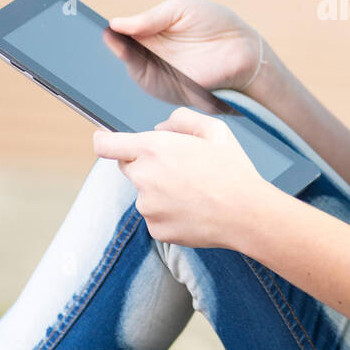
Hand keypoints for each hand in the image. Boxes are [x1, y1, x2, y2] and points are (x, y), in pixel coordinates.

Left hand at [92, 106, 270, 249]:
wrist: (246, 213)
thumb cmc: (232, 170)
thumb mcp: (214, 130)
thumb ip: (181, 119)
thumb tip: (160, 127)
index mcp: (154, 148)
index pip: (105, 144)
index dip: (103, 140)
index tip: (107, 140)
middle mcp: (144, 177)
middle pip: (128, 167)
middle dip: (145, 164)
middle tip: (179, 168)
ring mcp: (148, 207)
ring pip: (145, 194)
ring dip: (160, 191)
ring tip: (195, 192)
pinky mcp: (156, 229)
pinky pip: (156, 217)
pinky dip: (170, 213)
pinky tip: (194, 210)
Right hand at [105, 0, 267, 94]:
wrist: (244, 50)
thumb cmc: (216, 25)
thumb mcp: (180, 9)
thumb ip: (149, 17)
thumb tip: (116, 23)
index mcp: (152, 32)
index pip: (123, 31)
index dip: (108, 28)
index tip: (91, 21)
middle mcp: (151, 53)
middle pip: (119, 49)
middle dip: (106, 43)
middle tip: (96, 32)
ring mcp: (157, 71)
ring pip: (128, 64)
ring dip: (118, 53)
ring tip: (113, 39)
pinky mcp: (166, 87)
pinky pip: (144, 80)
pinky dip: (134, 68)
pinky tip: (127, 53)